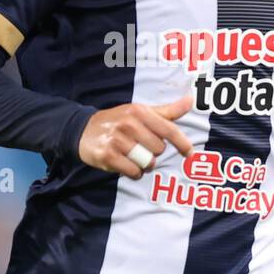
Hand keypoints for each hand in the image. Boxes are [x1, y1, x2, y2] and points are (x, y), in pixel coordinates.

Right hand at [78, 93, 194, 178]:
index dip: (182, 143)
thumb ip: (167, 111)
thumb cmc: (118, 121)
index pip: (168, 130)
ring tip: (132, 156)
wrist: (83, 130)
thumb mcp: (141, 112)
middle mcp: (129, 124)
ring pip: (147, 163)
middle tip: (140, 146)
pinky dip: (134, 172)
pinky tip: (125, 164)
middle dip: (153, 152)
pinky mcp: (108, 156)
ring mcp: (117, 140)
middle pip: (159, 150)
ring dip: (144, 164)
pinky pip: (134, 172)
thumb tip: (190, 100)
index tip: (190, 154)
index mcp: (139, 111)